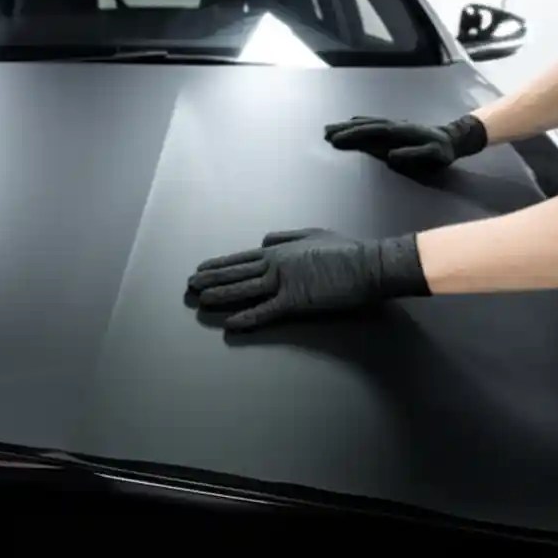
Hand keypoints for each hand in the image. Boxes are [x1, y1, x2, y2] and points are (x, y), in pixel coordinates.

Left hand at [187, 229, 430, 330]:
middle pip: (236, 273)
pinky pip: (266, 311)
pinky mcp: (295, 301)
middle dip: (210, 279)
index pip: (241, 258)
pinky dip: (247, 318)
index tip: (200, 269)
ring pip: (244, 290)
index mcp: (279, 249)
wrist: (368, 264)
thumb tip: (263, 240)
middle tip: (189, 286)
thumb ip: (286, 236)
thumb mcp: (313, 233)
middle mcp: (275, 264)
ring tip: (200, 300)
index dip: (218, 265)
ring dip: (220, 295)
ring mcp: (283, 283)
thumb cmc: (346, 250)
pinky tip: (231, 324)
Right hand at [323, 115, 486, 174]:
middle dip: (345, 128)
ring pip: (368, 122)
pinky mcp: (394, 127)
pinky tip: (352, 122)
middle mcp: (395, 125)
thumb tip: (390, 156)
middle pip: (366, 125)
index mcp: (401, 132)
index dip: (355, 135)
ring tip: (330, 128)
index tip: (337, 140)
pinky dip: (360, 121)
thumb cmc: (443, 151)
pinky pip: (373, 122)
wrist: (453, 138)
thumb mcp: (434, 155)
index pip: (373, 132)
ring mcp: (394, 124)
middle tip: (325, 133)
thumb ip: (414, 155)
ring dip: (348, 125)